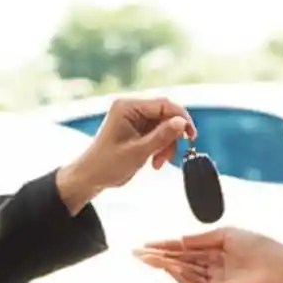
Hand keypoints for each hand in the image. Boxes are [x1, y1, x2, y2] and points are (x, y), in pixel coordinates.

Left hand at [57, 96, 194, 208]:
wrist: (90, 177)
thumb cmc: (107, 164)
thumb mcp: (138, 152)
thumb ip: (162, 136)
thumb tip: (182, 123)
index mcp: (127, 107)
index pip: (163, 104)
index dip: (181, 118)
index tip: (191, 136)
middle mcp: (131, 108)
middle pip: (166, 115)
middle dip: (171, 136)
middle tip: (170, 156)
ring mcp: (134, 118)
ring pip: (165, 126)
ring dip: (166, 145)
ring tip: (158, 163)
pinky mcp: (137, 128)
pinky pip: (158, 133)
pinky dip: (161, 147)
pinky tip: (155, 161)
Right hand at [132, 227, 282, 282]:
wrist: (276, 266)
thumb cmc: (257, 246)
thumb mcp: (225, 235)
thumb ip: (201, 238)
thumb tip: (180, 240)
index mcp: (214, 250)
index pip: (184, 248)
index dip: (165, 246)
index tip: (146, 244)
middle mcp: (211, 266)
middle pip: (179, 261)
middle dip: (158, 257)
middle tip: (137, 253)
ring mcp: (213, 280)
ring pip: (183, 272)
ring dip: (164, 265)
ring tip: (147, 258)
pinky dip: (180, 275)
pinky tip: (168, 267)